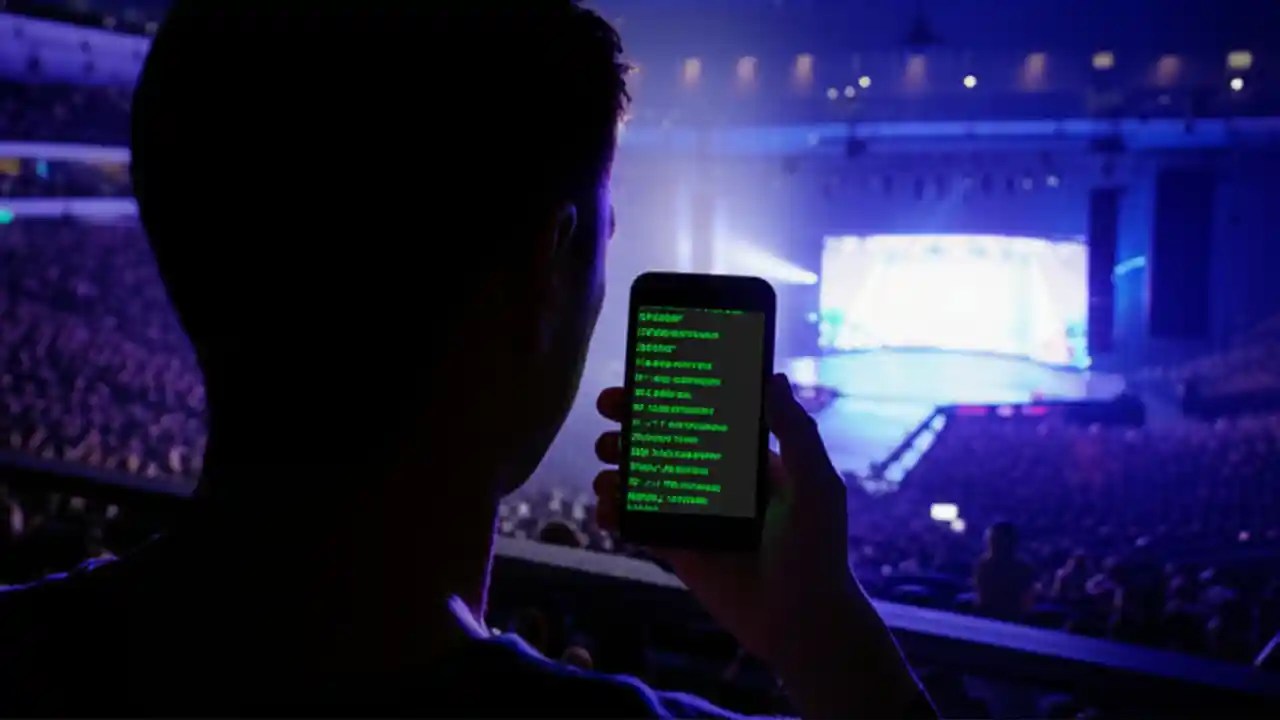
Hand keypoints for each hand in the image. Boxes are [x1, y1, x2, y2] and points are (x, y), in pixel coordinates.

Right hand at [593, 374, 932, 717]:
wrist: (801, 621)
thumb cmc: (818, 549)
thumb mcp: (815, 484)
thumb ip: (796, 432)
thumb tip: (773, 377)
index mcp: (747, 459)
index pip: (704, 415)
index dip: (673, 394)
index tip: (646, 374)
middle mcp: (716, 481)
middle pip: (663, 441)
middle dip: (631, 424)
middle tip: (610, 413)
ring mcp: (693, 515)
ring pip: (642, 481)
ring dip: (616, 469)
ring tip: (607, 469)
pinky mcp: (676, 549)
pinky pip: (636, 525)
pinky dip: (613, 514)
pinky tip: (606, 509)